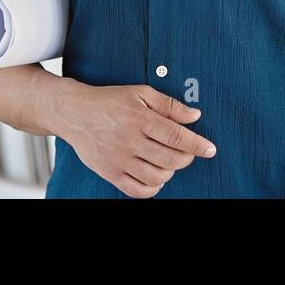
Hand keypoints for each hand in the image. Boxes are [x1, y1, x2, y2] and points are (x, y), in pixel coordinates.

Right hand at [57, 84, 215, 197]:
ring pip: (157, 177)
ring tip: (168, 161)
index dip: (197, 145)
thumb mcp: (140, 93)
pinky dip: (153, 188)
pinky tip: (156, 177)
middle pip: (171, 159)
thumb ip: (170, 105)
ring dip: (170, 172)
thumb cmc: (109, 101)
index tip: (210, 149)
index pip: (177, 136)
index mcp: (140, 118)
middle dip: (186, 157)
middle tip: (187, 151)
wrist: (75, 113)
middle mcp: (130, 141)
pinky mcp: (111, 173)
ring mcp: (119, 159)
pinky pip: (138, 191)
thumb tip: (195, 115)